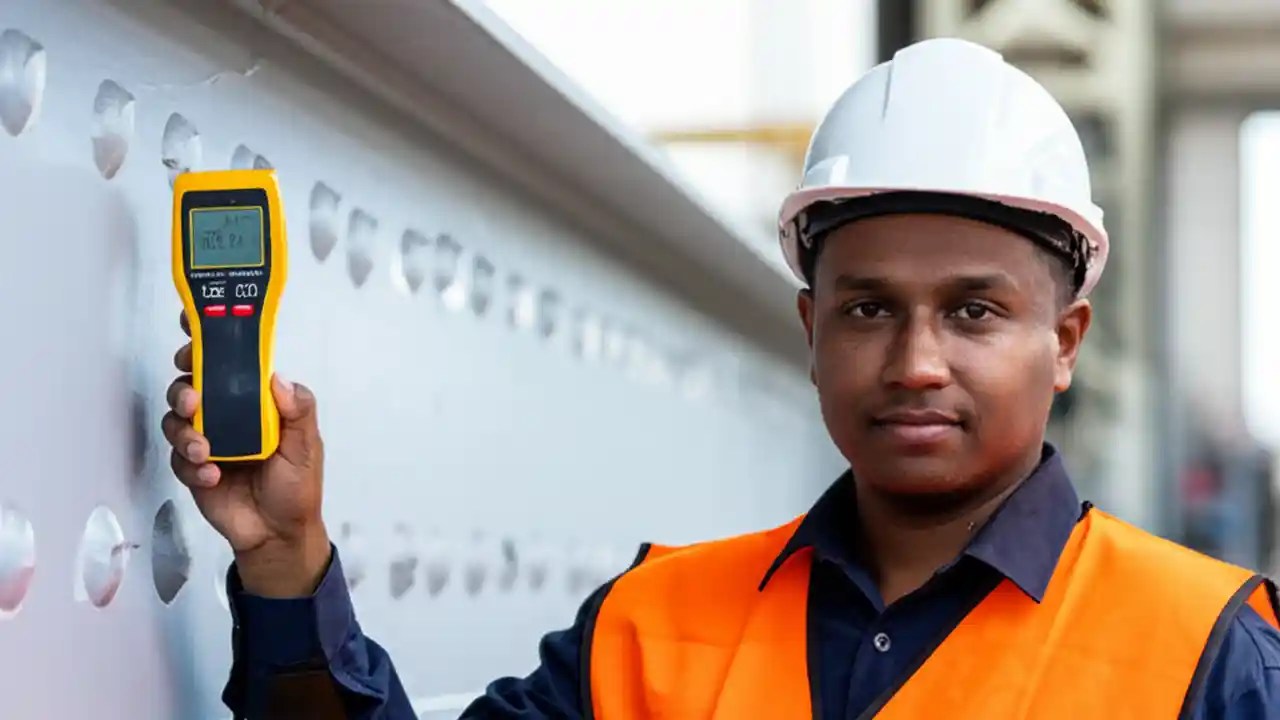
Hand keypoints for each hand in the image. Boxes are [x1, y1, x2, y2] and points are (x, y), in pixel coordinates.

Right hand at [162, 310, 330, 596]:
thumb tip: (277, 378)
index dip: (212, 339)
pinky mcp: (191, 466)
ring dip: (185, 428)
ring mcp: (206, 437)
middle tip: (194, 396)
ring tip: (205, 448)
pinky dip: (191, 463)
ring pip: (177, 416)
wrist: (278, 534)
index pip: (233, 362)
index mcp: (256, 400)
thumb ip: (298, 410)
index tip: (195, 324)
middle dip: (186, 382)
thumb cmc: (297, 485)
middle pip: (192, 381)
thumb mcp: (307, 445)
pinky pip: (178, 455)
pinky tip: (212, 474)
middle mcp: (227, 412)